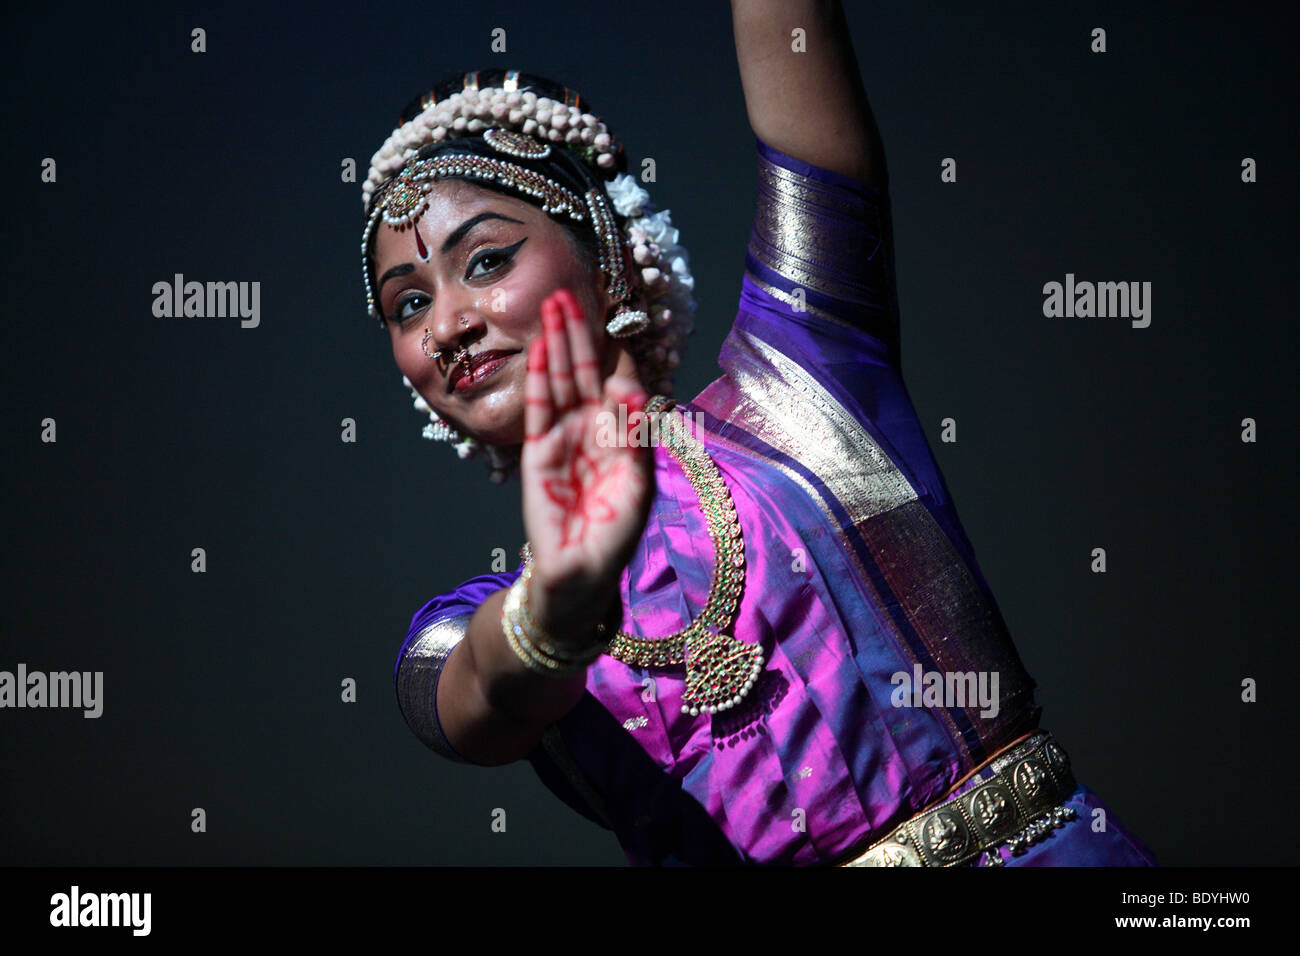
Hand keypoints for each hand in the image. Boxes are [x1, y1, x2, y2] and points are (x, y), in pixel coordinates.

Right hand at [520, 289, 655, 645]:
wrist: (580, 572)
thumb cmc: (615, 533)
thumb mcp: (638, 484)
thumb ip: (635, 436)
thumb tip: (635, 390)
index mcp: (621, 434)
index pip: (619, 380)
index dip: (617, 348)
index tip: (618, 312)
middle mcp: (591, 428)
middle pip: (585, 369)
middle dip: (581, 331)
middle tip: (574, 291)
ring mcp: (563, 436)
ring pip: (561, 378)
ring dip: (558, 341)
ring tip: (554, 303)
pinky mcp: (538, 451)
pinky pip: (540, 405)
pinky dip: (542, 375)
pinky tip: (543, 346)